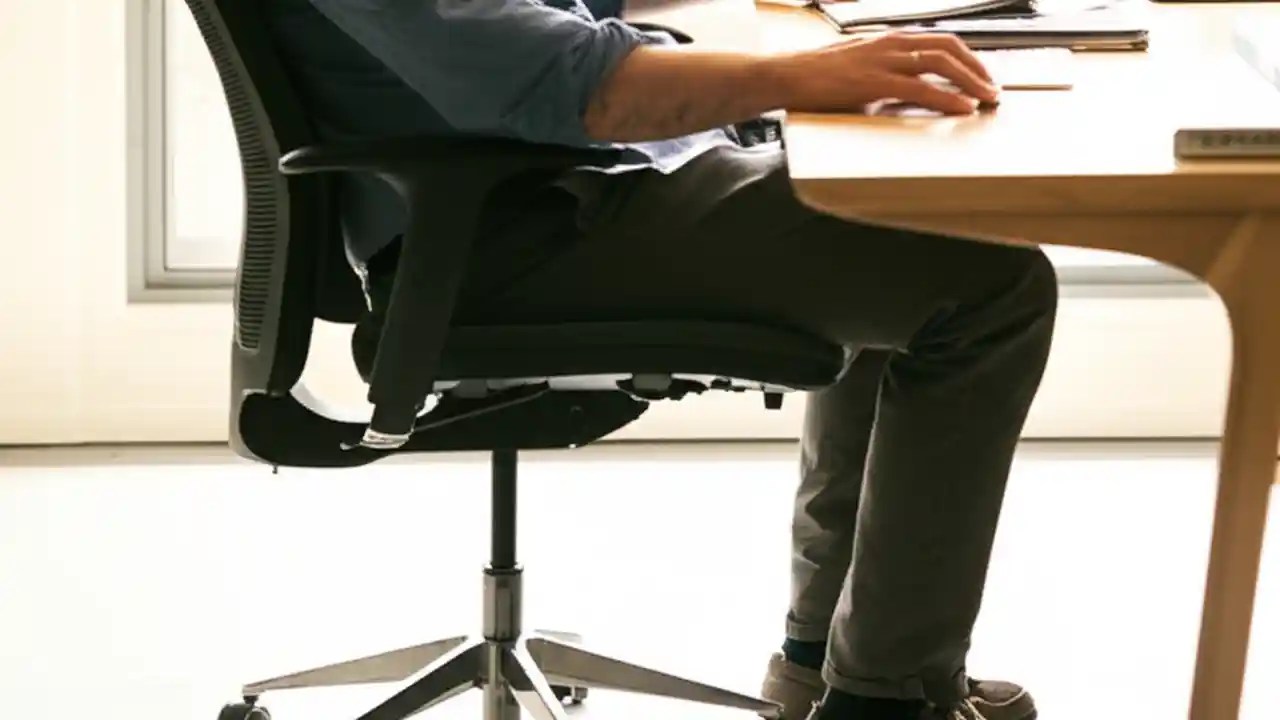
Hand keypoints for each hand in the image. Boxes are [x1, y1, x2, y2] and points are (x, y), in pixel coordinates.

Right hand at [773, 31, 999, 114]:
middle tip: (993, 90)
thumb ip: (886, 76)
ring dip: (970, 82)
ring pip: (940, 63)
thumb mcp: (859, 69)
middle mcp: (891, 43)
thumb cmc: (817, 77)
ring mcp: (883, 60)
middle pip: (948, 47)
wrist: (786, 76)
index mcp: (889, 39)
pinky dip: (947, 98)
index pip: (939, 40)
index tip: (981, 76)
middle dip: (977, 68)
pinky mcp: (873, 81)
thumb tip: (909, 94)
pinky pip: (920, 88)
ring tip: (986, 99)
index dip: (967, 58)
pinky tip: (962, 108)